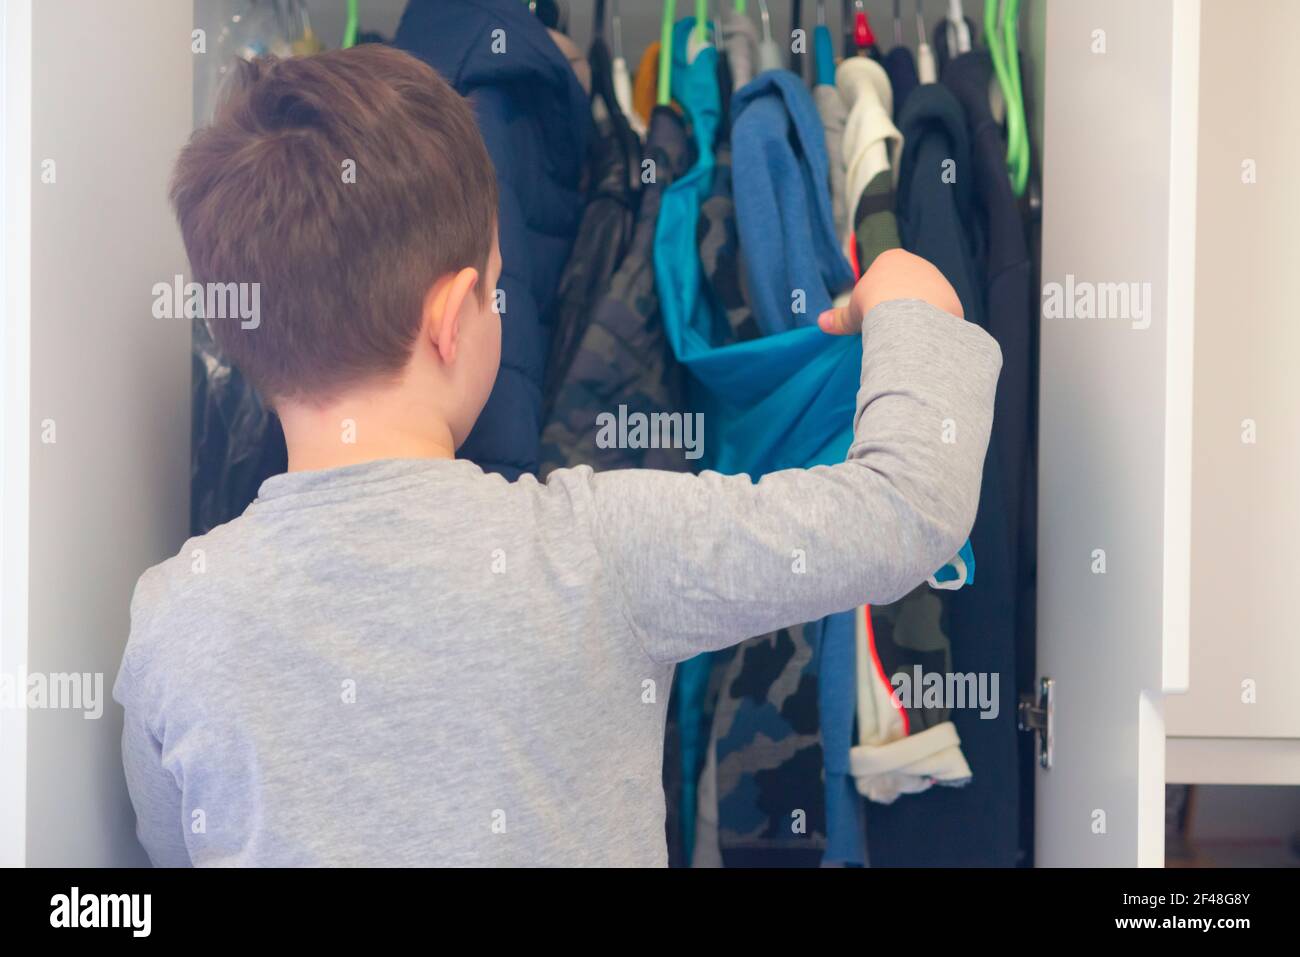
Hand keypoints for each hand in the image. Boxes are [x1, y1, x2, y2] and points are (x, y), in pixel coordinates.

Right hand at [817, 249, 963, 335]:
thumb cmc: (875, 306)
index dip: (878, 295)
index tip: (873, 313)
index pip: (885, 274)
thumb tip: (821, 322)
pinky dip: (932, 325)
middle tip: (890, 326)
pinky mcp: (952, 299)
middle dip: (900, 304)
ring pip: (926, 299)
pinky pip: (940, 314)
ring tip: (906, 335)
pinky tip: (923, 338)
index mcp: (892, 258)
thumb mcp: (853, 312)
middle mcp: (918, 264)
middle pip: (908, 285)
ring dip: (918, 315)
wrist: (909, 317)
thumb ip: (840, 317)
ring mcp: (938, 280)